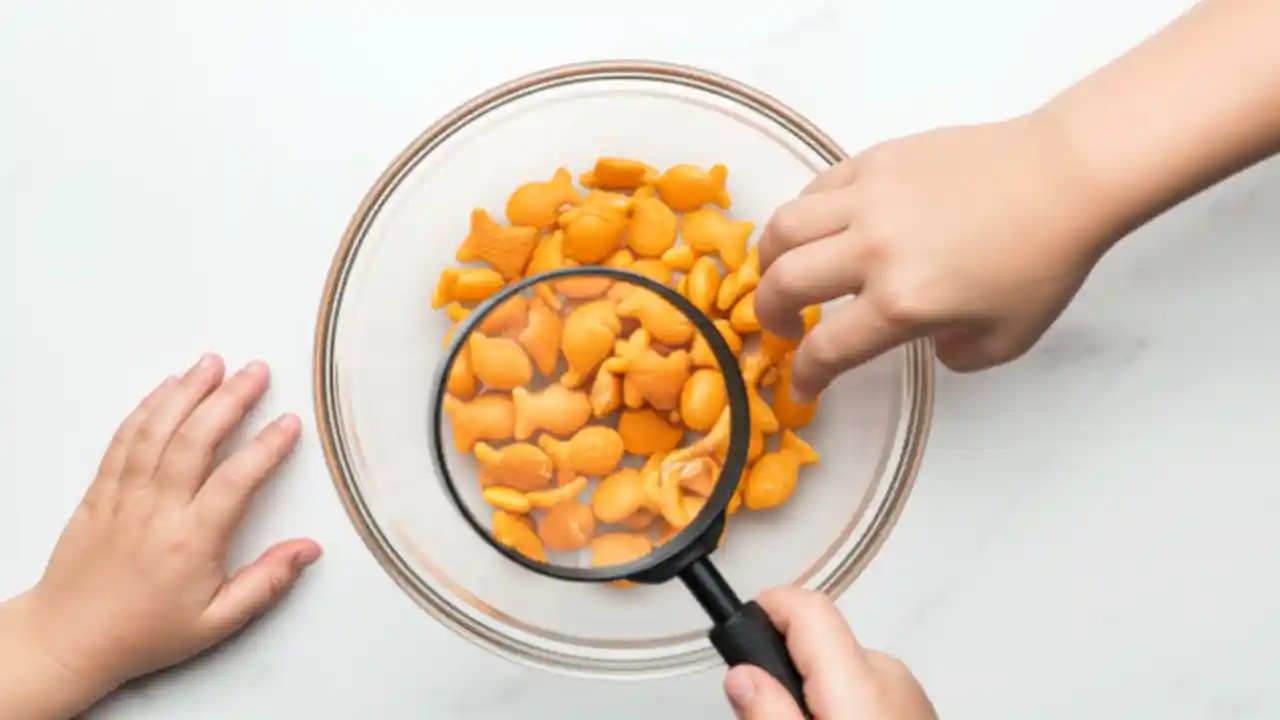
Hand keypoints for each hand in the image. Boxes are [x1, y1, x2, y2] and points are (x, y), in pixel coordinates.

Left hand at [5, 354, 319, 714]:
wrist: (69, 639)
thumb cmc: (143, 632)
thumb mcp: (217, 622)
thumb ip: (266, 583)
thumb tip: (308, 550)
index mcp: (190, 542)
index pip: (236, 481)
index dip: (266, 447)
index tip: (289, 423)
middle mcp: (156, 512)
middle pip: (195, 440)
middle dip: (229, 398)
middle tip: (256, 371)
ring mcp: (123, 497)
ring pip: (157, 431)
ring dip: (187, 391)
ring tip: (212, 363)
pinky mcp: (99, 493)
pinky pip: (123, 441)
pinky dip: (146, 409)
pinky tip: (165, 390)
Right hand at [723, 588, 934, 719]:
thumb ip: (770, 713)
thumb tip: (742, 674)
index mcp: (859, 680)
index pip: (808, 605)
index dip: (767, 607)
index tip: (741, 635)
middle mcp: (888, 673)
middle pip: (819, 641)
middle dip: (785, 667)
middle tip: (766, 712)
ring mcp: (909, 691)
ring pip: (841, 669)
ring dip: (815, 691)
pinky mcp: (917, 709)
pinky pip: (866, 689)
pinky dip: (843, 705)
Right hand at [756, 114, 1121, 396]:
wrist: (1066, 176)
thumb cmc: (1045, 260)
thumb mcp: (1005, 339)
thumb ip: (954, 354)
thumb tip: (925, 340)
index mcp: (904, 303)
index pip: (828, 349)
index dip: (807, 375)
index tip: (803, 383)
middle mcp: (873, 251)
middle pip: (784, 283)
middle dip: (770, 315)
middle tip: (781, 325)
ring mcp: (869, 198)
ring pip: (784, 226)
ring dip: (769, 258)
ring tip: (781, 270)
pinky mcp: (875, 160)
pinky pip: (816, 188)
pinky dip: (805, 214)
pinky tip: (819, 227)